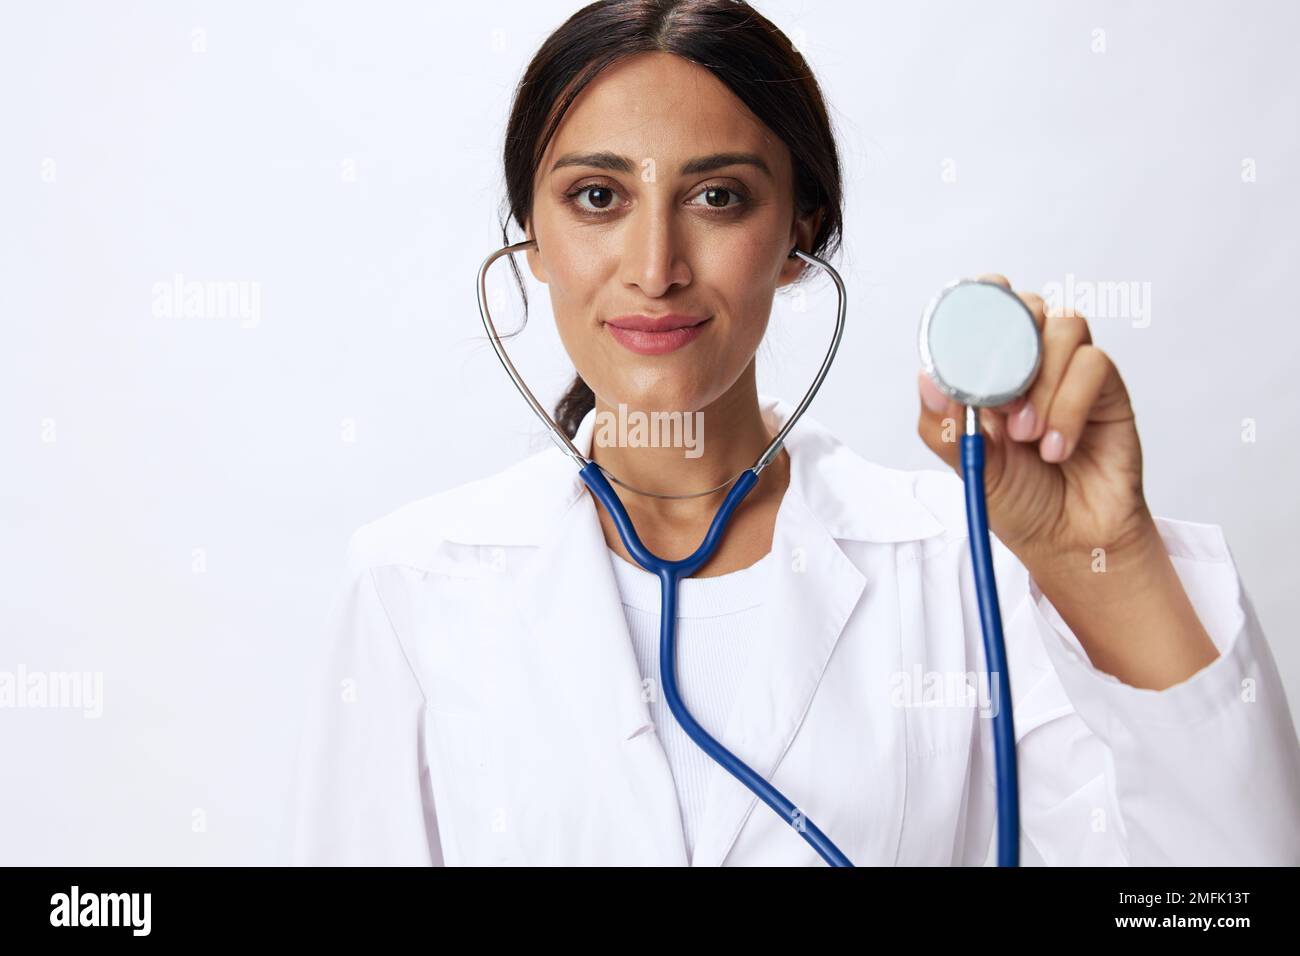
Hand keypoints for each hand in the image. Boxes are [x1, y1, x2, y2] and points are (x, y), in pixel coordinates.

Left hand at [916, 273, 1155, 572]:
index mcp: (987, 372)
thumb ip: (942, 423)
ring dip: (1041, 381)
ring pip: (1064, 325)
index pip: (983, 311)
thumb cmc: (1019, 498)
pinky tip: (1056, 448)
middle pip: (1026, 304)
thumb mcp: (966, 464)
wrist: (1070, 538)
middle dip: (1011, 343)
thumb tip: (926, 378)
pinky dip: (1069, 405)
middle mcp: (1030, 362)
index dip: (976, 302)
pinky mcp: (1106, 388)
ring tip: (1027, 435)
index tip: (966, 323)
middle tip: (999, 399)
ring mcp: (1069, 371)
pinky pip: (1094, 363)